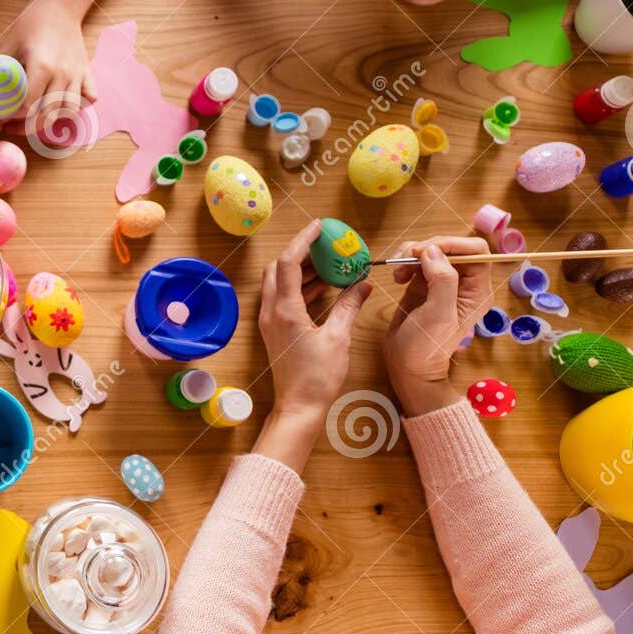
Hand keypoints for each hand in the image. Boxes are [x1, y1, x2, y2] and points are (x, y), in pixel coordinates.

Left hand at [0, 0, 96, 137]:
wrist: (59, 7)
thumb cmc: (31, 24)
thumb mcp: (9, 44)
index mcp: (42, 66)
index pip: (27, 105)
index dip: (12, 116)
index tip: (0, 117)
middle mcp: (63, 74)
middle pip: (47, 114)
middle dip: (26, 126)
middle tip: (11, 125)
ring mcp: (77, 75)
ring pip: (68, 112)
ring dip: (51, 120)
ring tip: (34, 120)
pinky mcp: (87, 73)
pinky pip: (89, 99)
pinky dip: (78, 106)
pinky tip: (62, 105)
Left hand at [254, 221, 372, 466]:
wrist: (298, 407)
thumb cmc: (317, 377)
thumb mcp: (338, 338)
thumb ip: (348, 306)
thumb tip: (362, 285)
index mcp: (284, 310)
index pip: (289, 262)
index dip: (303, 240)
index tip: (319, 226)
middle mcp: (271, 311)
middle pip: (279, 268)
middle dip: (301, 253)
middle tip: (326, 246)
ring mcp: (270, 321)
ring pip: (279, 283)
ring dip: (301, 270)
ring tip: (329, 264)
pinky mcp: (275, 330)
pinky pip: (283, 298)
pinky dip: (300, 287)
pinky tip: (323, 287)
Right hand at [383, 236, 493, 416]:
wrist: (407, 365)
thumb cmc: (426, 346)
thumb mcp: (439, 315)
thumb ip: (442, 280)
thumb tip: (432, 250)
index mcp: (477, 290)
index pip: (476, 251)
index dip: (453, 244)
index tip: (426, 251)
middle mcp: (463, 283)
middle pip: (451, 247)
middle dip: (427, 248)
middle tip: (405, 260)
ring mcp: (442, 282)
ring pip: (432, 250)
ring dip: (411, 254)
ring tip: (398, 272)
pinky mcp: (423, 284)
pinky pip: (417, 261)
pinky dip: (405, 262)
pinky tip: (397, 277)